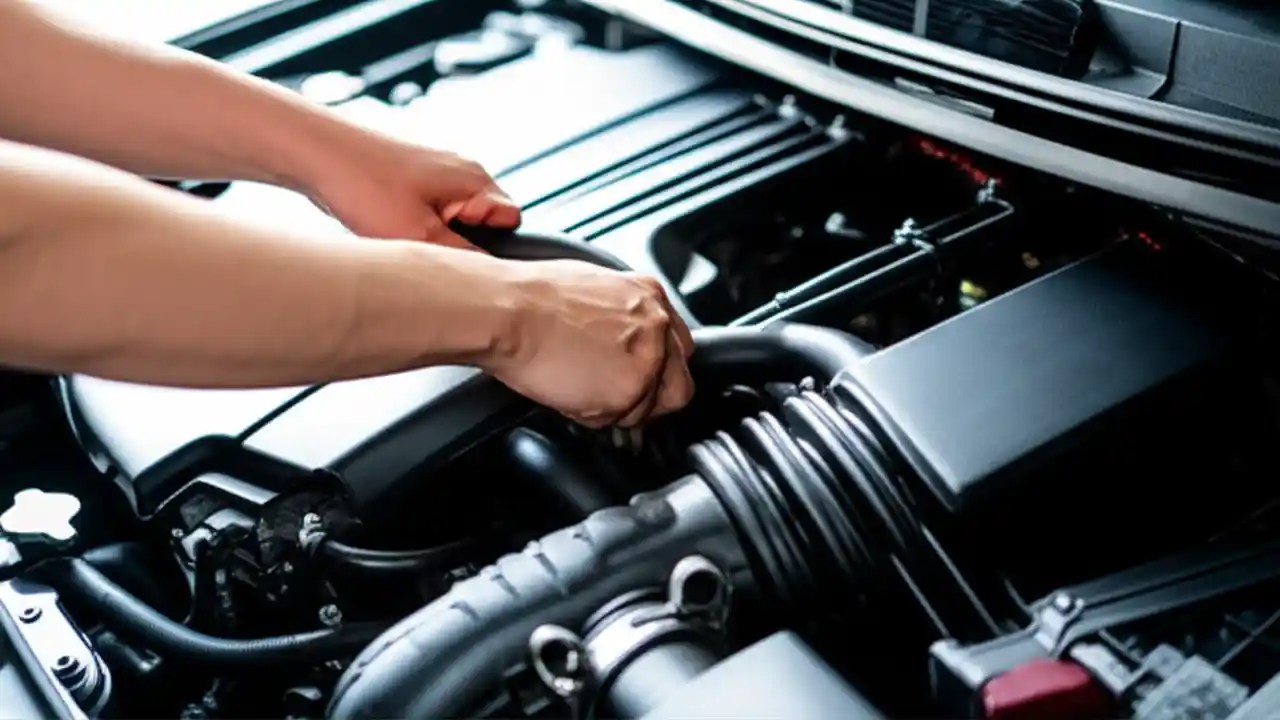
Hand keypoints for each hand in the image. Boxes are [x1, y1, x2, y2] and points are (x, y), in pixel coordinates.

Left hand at [307, 133, 519, 249]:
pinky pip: (428, 214)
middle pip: (482, 225)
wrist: (316, 154)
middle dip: (460, 244)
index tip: (466, 260)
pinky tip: (387, 229)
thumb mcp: (420, 236)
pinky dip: (413, 227)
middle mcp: (460, 173)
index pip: (511, 221)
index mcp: (475, 180)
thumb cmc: (364, 183)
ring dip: (432, 238)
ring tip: (402, 237)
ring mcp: (435, 174)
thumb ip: (463, 258)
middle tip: (429, 253)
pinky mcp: (411, 180)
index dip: (494, 246)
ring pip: (452, 222)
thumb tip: (489, 277)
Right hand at [485, 260, 695, 427]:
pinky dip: (593, 416)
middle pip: (678, 386)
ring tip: (576, 386)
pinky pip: (618, 421)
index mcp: (651, 296)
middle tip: (615, 398)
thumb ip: (625, 318)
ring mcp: (648, 360)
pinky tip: (569, 393)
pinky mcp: (628, 391)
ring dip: (614, 408)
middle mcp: (658, 326)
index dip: (657, 372)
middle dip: (648, 399)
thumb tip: (623, 344)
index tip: (640, 379)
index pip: (678, 350)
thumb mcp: (595, 290)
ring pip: (646, 410)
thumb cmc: (531, 298)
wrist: (508, 311)